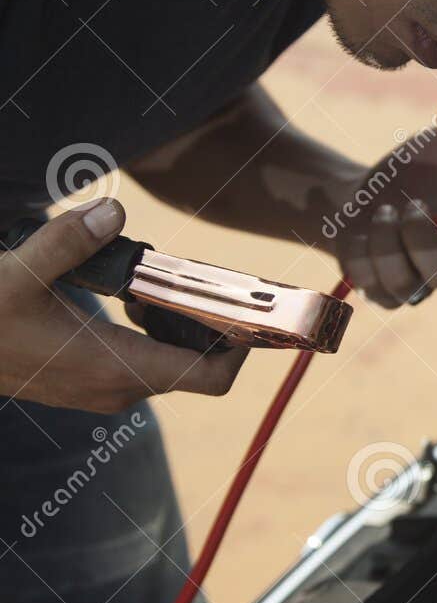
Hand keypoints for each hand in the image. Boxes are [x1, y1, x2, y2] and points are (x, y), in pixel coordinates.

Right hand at [0, 200, 247, 412]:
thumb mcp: (16, 273)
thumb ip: (66, 242)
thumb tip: (113, 211)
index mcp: (118, 368)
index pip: (211, 376)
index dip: (242, 347)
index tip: (248, 308)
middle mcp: (120, 388)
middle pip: (197, 365)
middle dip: (206, 322)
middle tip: (191, 277)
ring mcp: (105, 391)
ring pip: (170, 362)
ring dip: (175, 323)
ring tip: (154, 283)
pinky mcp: (91, 383)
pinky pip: (144, 361)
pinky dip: (150, 330)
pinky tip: (127, 296)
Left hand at [335, 79, 436, 309]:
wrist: (355, 196)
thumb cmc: (411, 172)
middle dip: (425, 240)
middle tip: (415, 205)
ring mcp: (410, 285)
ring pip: (406, 282)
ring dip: (390, 241)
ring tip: (384, 209)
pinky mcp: (377, 291)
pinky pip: (372, 283)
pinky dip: (365, 250)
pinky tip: (362, 228)